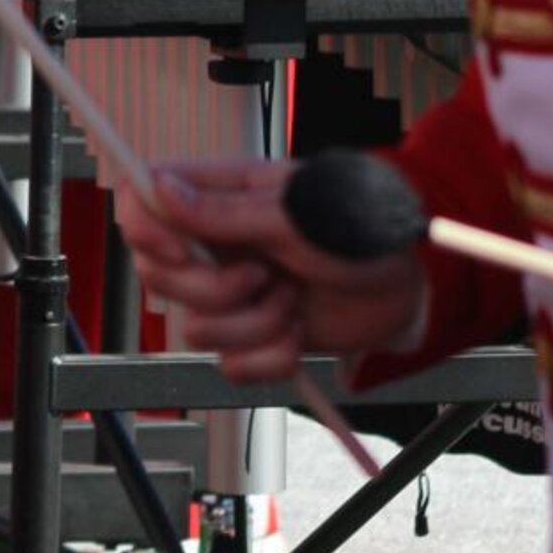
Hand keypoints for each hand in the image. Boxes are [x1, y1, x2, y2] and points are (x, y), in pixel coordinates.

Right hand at [117, 157, 427, 385]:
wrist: (412, 288)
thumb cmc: (364, 230)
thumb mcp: (295, 214)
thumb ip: (224, 210)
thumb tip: (161, 187)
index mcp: (215, 198)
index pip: (140, 204)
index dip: (145, 231)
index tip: (182, 251)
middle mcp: (213, 245)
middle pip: (157, 277)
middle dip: (215, 291)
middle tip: (264, 275)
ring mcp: (231, 292)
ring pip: (196, 329)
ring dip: (255, 324)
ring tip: (293, 300)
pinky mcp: (253, 335)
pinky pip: (232, 365)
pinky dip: (271, 357)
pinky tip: (297, 331)